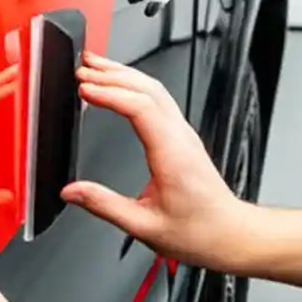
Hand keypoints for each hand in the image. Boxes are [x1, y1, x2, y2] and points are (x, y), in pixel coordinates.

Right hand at [62, 52, 243, 268]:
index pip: (140, 108)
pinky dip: (135, 86)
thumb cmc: (197, 232)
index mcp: (172, 155)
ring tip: (96, 67)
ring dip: (124, 75)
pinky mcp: (182, 137)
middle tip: (83, 68)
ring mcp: (184, 134)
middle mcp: (180, 138)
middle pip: (147, 89)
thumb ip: (104, 206)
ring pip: (155, 90)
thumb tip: (72, 192)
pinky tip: (120, 86)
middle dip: (112, 74)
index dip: (110, 93)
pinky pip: (159, 100)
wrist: (229, 234)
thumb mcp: (143, 226)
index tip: (84, 89)